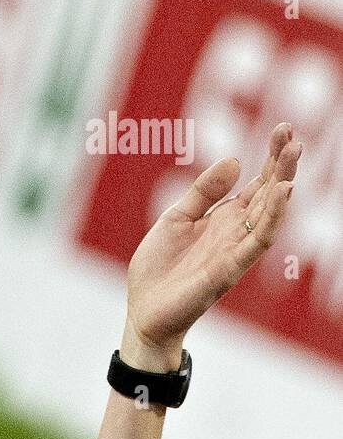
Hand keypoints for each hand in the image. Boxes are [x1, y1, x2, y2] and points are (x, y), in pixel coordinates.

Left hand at [122, 122, 300, 362]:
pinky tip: (281, 193)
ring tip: (293, 155)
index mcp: (224, 219)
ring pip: (269, 213)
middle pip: (268, 193)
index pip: (256, 183)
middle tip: (293, 133)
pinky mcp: (229, 268)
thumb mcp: (176, 218)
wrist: (144, 310)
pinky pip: (256, 240)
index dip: (271, 157)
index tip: (284, 128)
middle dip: (282, 164)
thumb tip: (235, 159)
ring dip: (282, 184)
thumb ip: (203, 191)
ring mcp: (236, 250)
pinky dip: (271, 216)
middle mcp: (236, 232)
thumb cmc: (160, 267)